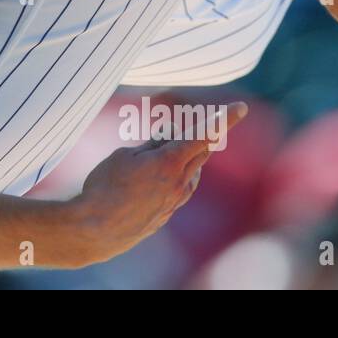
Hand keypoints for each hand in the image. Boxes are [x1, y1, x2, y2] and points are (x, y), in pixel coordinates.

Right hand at [66, 101, 247, 265]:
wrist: (96, 231)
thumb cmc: (105, 187)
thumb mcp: (124, 155)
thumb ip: (152, 143)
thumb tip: (171, 132)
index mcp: (170, 162)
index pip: (204, 134)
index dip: (224, 119)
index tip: (241, 106)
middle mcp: (179, 183)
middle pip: (201, 152)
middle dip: (197, 137)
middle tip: (182, 129)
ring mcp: (175, 202)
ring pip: (192, 173)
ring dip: (184, 159)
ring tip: (155, 156)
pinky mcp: (166, 215)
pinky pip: (180, 190)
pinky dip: (175, 178)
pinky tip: (156, 179)